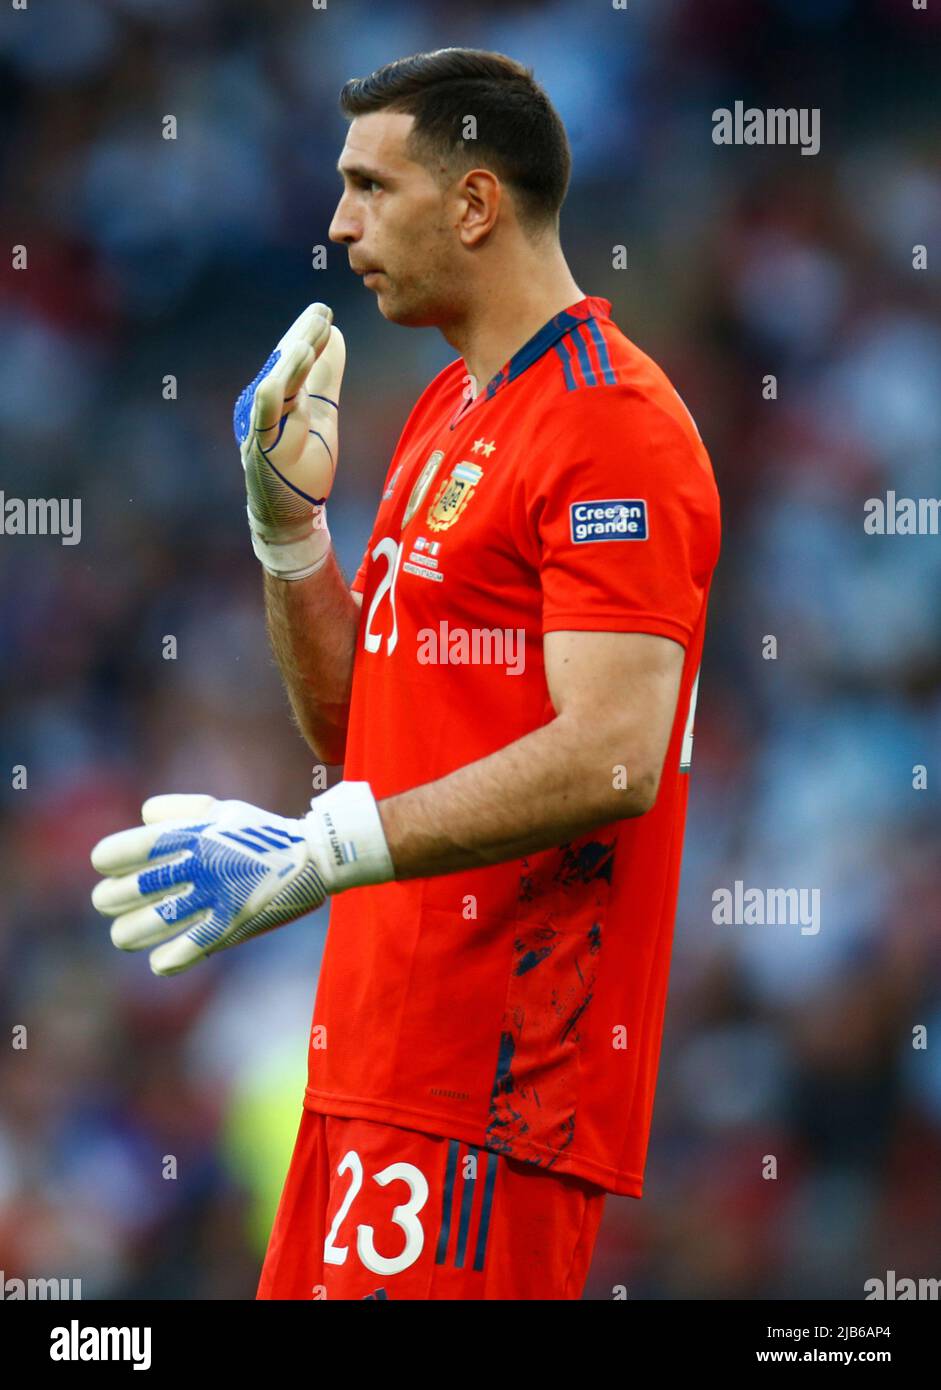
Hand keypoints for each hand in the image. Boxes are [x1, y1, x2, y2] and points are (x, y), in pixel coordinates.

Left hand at [89, 783, 393, 975]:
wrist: (312, 859)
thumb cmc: (261, 832)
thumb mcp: (220, 808)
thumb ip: (175, 809)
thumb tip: (141, 820)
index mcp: (187, 835)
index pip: (117, 853)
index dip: (108, 861)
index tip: (113, 867)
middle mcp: (192, 868)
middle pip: (118, 895)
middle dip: (110, 900)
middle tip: (117, 903)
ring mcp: (209, 901)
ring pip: (138, 930)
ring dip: (128, 933)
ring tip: (129, 933)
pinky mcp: (227, 929)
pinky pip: (178, 956)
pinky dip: (164, 961)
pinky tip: (163, 958)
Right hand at [233, 303, 345, 579]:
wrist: (293, 512)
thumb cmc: (303, 462)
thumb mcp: (322, 413)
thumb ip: (326, 378)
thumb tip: (336, 334)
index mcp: (284, 396)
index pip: (294, 359)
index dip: (308, 335)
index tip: (325, 311)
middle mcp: (270, 406)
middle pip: (283, 366)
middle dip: (301, 339)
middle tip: (321, 314)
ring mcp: (263, 426)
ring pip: (273, 387)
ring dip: (290, 365)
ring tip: (308, 341)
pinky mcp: (262, 448)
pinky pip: (262, 419)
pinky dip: (270, 397)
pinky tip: (278, 381)